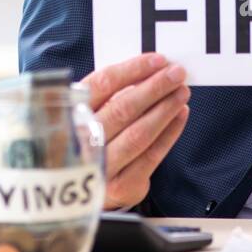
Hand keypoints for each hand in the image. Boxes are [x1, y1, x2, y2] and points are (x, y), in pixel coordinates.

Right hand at [82, 52, 190, 209]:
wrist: (79, 192)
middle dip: (155, 87)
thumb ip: (110, 94)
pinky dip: (169, 133)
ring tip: (181, 92)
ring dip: (165, 109)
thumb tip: (151, 70)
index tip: (157, 60)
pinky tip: (180, 115)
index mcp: (69, 115)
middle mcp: (81, 142)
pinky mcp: (122, 186)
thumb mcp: (88, 113)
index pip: (102, 85)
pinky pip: (152, 155)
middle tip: (176, 73)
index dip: (132, 70)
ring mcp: (101, 167)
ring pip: (139, 134)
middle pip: (122, 108)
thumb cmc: (90, 141)